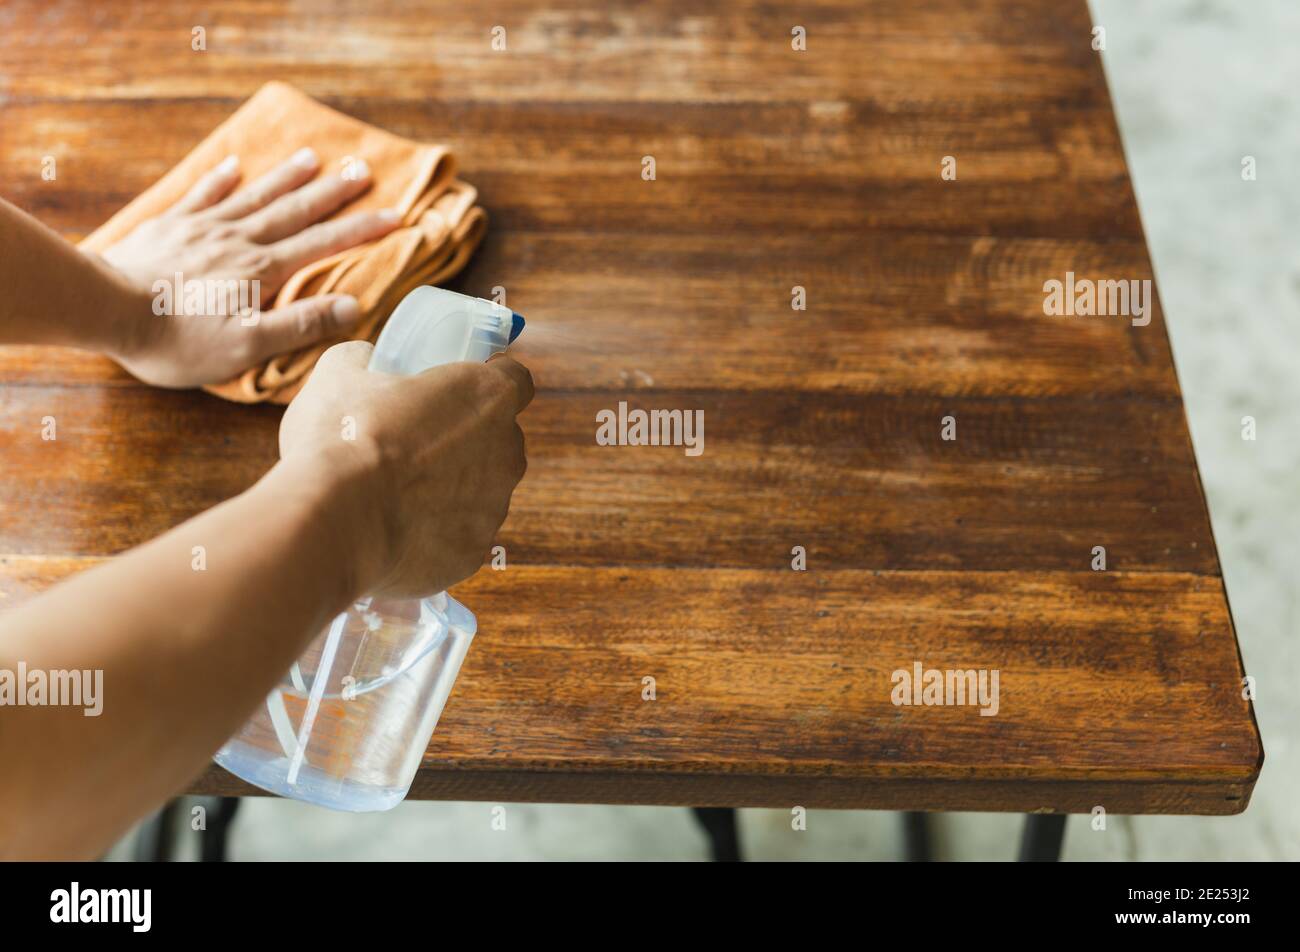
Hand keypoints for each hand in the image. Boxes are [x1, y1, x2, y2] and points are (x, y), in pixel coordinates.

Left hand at [95, 149, 399, 386]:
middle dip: (333, 192)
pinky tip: (236, 165)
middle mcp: (240, 239)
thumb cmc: (179, 338)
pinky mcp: (171, 226)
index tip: (396, 215)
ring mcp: (204, 227)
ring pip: (256, 195)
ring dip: (287, 177)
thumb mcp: (248, 344)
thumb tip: (354, 305)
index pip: (324, 245)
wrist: (106, 310)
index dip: (362, 230)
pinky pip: (204, 194)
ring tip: (313, 158)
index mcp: (263, 269)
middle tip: (362, 169)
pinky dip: (223, 178)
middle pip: (295, 210)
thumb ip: (302, 323)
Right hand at [279, 341, 533, 597]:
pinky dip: (432, 533)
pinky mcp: (473, 554)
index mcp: (488, 397)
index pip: (515, 378)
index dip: (488, 379)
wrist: (333, 523)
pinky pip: (456, 536)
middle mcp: (507, 452)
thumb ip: (369, 359)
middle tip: (411, 442)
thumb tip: (370, 364)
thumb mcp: (341, 371)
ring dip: (448, 488)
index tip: (458, 386)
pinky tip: (391, 529)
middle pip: (498, 439)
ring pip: (479, 492)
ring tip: (391, 493)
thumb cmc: (341, 437)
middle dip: (464, 439)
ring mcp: (494, 508)